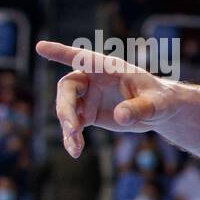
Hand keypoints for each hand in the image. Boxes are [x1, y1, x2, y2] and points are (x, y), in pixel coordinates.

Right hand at [38, 40, 181, 157]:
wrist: (159, 111)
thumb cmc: (160, 99)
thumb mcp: (155, 104)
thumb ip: (139, 108)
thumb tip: (120, 116)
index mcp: (109, 68)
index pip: (83, 57)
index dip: (61, 52)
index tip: (40, 47)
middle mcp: (93, 79)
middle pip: (68, 88)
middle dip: (66, 108)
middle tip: (73, 129)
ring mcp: (88, 96)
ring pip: (67, 108)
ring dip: (68, 126)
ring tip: (75, 147)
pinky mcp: (89, 113)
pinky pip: (74, 125)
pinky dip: (73, 138)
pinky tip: (75, 152)